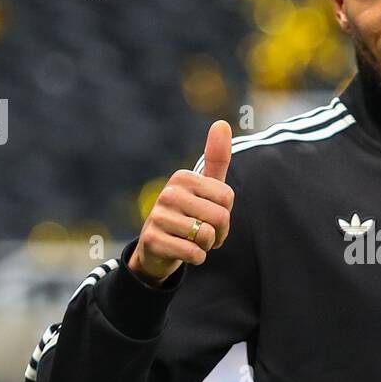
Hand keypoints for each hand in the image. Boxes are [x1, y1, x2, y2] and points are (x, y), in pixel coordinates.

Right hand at [128, 120, 234, 283]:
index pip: (227, 198)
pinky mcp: (153, 240)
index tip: (210, 217)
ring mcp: (158, 216)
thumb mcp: (204, 187)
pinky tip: (183, 251)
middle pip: (220, 217)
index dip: (226, 214)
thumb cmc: (188, 215)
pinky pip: (194, 253)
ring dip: (206, 246)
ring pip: (207, 236)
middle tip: (204, 234)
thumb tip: (221, 123)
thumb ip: (216, 159)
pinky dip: (196, 258)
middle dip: (219, 233)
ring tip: (191, 241)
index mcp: (183, 178)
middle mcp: (168, 193)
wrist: (157, 248)